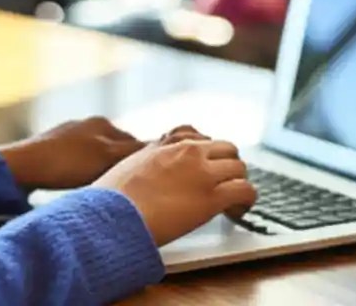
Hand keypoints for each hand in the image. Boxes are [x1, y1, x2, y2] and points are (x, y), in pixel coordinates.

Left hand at [0, 117, 143, 190]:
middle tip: (124, 184)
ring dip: (98, 169)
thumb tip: (161, 146)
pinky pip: (73, 161)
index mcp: (102, 124)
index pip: (133, 142)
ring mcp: (65, 136)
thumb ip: (133, 153)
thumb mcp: (106, 159)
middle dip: (119, 164)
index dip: (141, 160)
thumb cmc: (66, 163)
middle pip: (113, 148)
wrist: (20, 167)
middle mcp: (85, 125)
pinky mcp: (48, 149)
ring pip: (93, 155)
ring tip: (99, 186)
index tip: (147, 176)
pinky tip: (74, 184)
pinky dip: (79, 171)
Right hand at [92, 126, 256, 245]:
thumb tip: (144, 175)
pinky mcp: (212, 197)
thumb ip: (144, 163)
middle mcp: (189, 152)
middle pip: (227, 149)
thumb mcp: (126, 167)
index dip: (208, 156)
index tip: (208, 169)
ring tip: (233, 201)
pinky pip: (245, 191)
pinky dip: (246, 201)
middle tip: (224, 185)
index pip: (201, 139)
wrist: (109, 215)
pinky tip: (237, 211)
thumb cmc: (110, 200)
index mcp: (167, 145)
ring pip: (240, 168)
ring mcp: (203, 173)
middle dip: (228, 167)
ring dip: (239, 183)